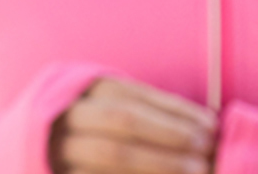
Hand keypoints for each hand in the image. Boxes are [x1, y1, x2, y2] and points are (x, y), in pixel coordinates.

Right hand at [47, 76, 214, 173]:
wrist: (46, 156)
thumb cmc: (91, 136)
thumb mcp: (110, 114)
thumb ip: (148, 115)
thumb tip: (206, 127)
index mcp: (80, 93)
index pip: (132, 95)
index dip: (174, 110)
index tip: (210, 126)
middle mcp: (64, 118)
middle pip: (121, 120)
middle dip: (169, 133)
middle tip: (206, 151)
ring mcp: (59, 152)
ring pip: (111, 154)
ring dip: (159, 163)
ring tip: (194, 171)